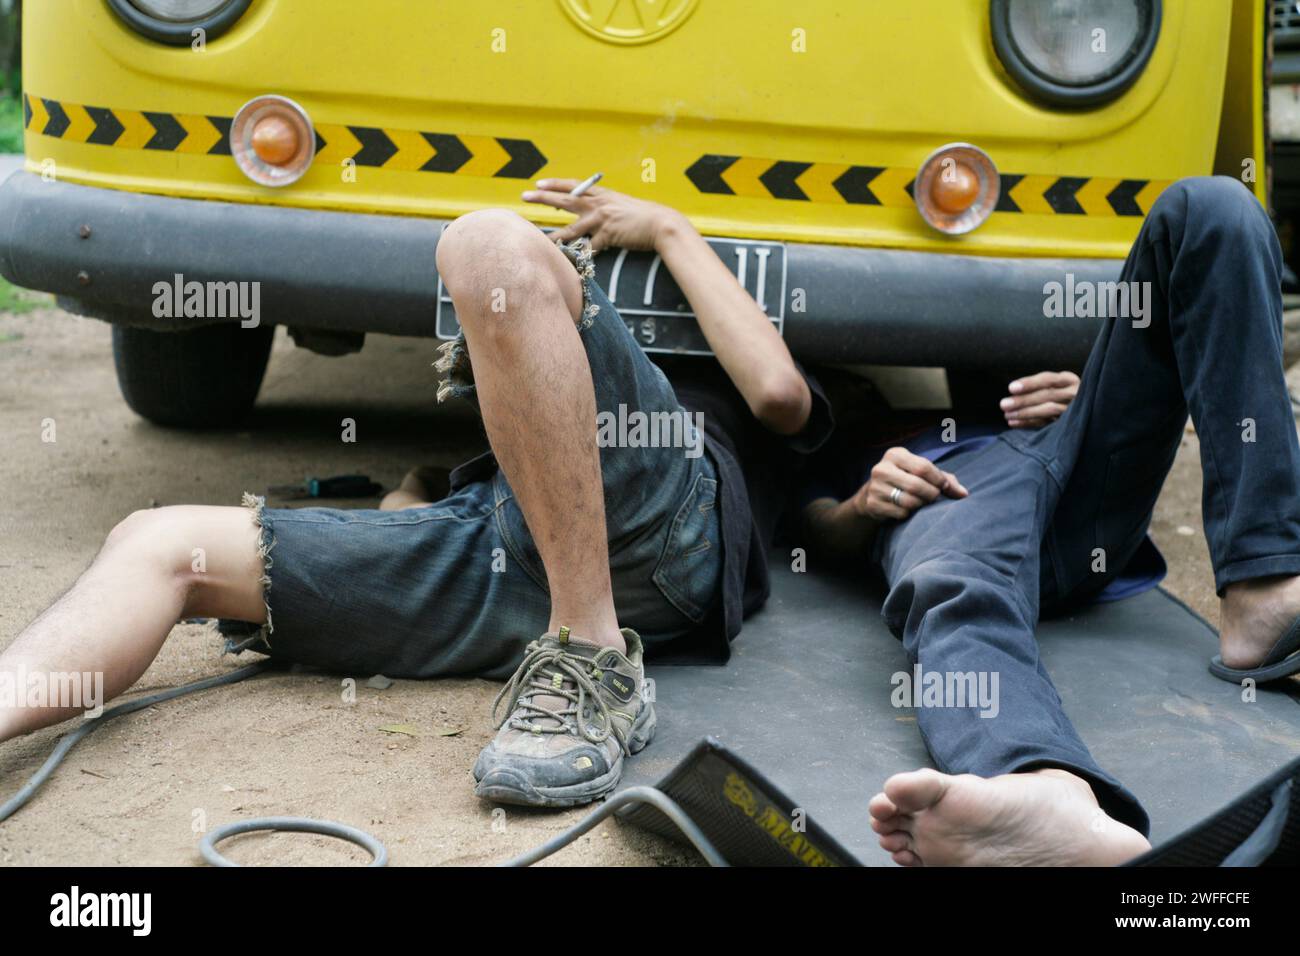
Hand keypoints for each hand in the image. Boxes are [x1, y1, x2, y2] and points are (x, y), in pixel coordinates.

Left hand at [522, 179, 684, 251]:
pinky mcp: (608, 236)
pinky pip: (589, 249)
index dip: (555, 184)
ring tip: (539, 240)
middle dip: (543, 198)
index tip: (539, 184)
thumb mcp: (622, 205)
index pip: (574, 185)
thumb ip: (606, 207)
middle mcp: (599, 204)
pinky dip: (579, 256)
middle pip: (565, 199)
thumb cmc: (643, 216)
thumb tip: (593, 212)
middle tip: (524, 196)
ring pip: (572, 229)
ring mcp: (602, 220)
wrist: (661, 223)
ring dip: (555, 236)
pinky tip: (568, 262)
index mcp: (602, 194)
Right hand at [849, 446, 968, 520]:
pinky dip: (908, 514)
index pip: (923, 467)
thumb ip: (944, 479)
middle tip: (934, 498)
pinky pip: (901, 513)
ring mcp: (875, 487)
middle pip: (917, 485)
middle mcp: (882, 468)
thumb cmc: (904, 480)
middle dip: (931, 494)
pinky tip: (906, 509)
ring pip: (909, 501)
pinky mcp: (873, 504)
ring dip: (921, 505)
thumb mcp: (919, 473)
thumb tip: (963, 494)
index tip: (946, 488)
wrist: (871, 495)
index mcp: (895, 455)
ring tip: (921, 503)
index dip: (939, 480)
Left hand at [1000, 370, 1079, 427]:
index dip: (1030, 383)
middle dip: (1024, 400)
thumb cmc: (1059, 394)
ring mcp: (1074, 409)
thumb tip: (1012, 390)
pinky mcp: (1069, 423)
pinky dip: (1029, 423)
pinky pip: (1047, 423)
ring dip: (1025, 412)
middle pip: (1047, 395)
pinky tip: (1014, 423)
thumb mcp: (1053, 385)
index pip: (1048, 379)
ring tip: (1007, 414)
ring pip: (1049, 410)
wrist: (1082, 412)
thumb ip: (1037, 386)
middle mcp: (1075, 393)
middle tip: (1004, 404)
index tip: (1011, 388)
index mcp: (1069, 379)